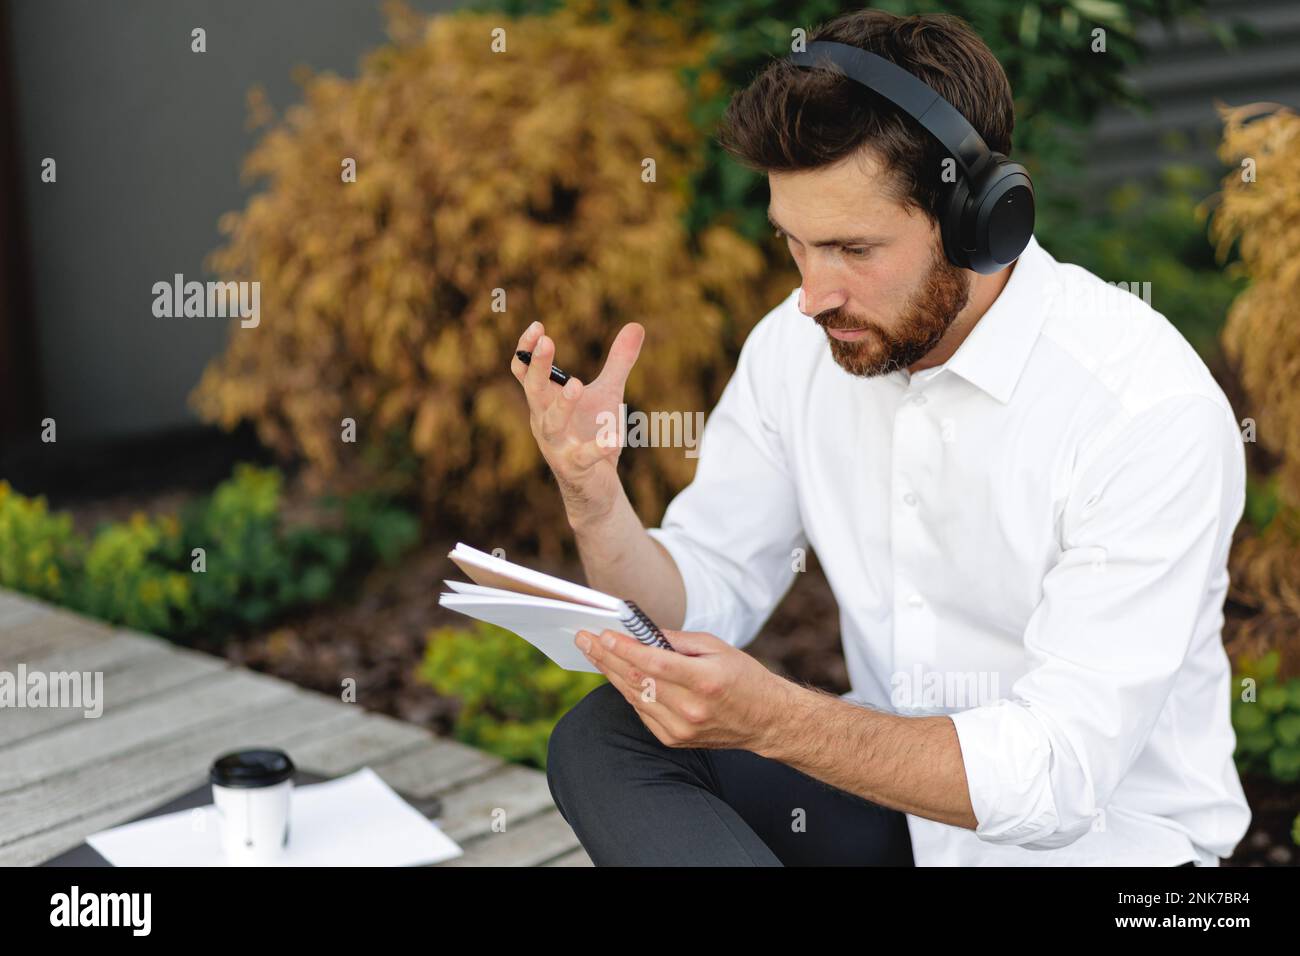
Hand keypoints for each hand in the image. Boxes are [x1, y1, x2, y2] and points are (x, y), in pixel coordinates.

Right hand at [510, 320, 644, 525]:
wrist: (596, 486)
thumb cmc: (594, 433)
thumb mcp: (609, 393)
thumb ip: (619, 361)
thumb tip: (636, 325)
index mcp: (545, 401)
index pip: (525, 373)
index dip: (526, 351)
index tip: (537, 326)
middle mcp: (544, 421)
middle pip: (533, 391)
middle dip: (538, 367)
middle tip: (546, 341)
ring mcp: (557, 446)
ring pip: (550, 424)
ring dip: (561, 404)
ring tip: (576, 383)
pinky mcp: (576, 468)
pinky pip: (584, 456)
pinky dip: (599, 446)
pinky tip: (615, 437)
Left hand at [574, 627, 792, 751]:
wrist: (765, 721)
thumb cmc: (743, 677)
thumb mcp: (717, 647)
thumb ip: (677, 640)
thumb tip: (641, 631)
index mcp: (704, 681)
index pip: (654, 663)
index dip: (624, 648)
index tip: (602, 633)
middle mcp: (691, 708)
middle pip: (637, 680)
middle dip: (605, 657)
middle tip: (584, 639)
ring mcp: (681, 728)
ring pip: (634, 697)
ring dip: (609, 673)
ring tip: (592, 652)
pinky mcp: (674, 739)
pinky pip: (642, 712)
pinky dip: (627, 691)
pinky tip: (615, 674)